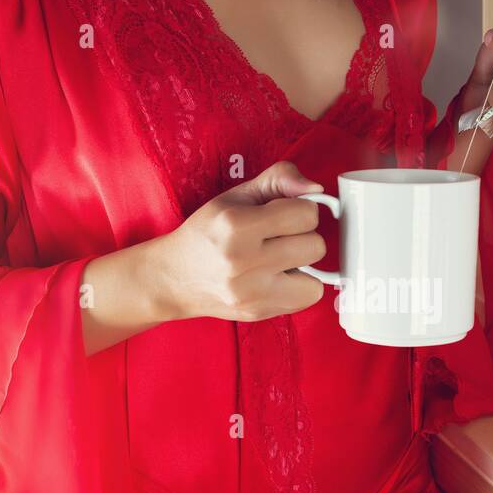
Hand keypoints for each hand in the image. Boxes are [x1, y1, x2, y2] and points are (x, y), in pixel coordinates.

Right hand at [150, 161, 327, 321]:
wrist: (176, 277)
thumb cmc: (208, 233)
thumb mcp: (237, 195)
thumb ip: (279, 180)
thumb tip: (317, 189)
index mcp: (236, 224)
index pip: (306, 214)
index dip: (300, 211)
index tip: (284, 215)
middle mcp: (243, 261)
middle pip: (316, 246)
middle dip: (303, 238)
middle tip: (279, 239)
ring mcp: (251, 293)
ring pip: (317, 279)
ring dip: (303, 267)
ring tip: (277, 260)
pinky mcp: (258, 312)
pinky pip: (307, 299)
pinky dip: (299, 287)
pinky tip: (276, 278)